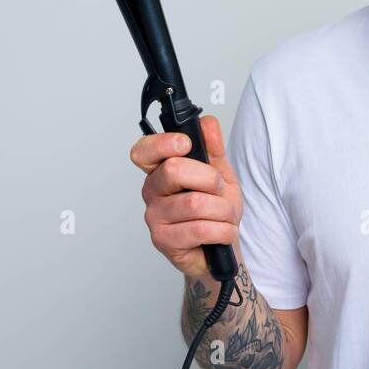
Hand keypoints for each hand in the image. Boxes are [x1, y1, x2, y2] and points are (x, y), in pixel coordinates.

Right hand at [131, 114, 242, 279]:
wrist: (223, 245)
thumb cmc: (217, 210)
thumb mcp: (221, 174)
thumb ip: (214, 148)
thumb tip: (207, 124)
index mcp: (161, 170)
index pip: (144, 150)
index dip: (163, 143)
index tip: (186, 143)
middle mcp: (152, 191)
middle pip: (174, 170)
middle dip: (210, 180)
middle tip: (218, 191)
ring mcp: (154, 216)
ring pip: (195, 203)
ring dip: (223, 210)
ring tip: (225, 216)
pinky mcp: (163, 240)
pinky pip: (200, 228)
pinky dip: (223, 230)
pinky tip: (223, 233)